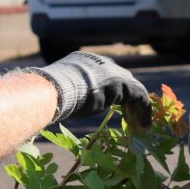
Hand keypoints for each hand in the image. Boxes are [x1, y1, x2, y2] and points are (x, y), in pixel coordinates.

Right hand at [26, 51, 151, 131]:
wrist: (51, 90)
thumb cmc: (47, 95)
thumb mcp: (57, 93)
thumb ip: (64, 95)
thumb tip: (56, 107)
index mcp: (82, 62)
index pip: (102, 74)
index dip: (109, 91)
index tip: (112, 106)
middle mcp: (98, 62)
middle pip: (119, 79)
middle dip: (125, 98)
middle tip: (128, 115)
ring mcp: (110, 70)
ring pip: (131, 88)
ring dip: (136, 108)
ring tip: (138, 125)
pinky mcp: (121, 82)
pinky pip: (139, 96)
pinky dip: (142, 112)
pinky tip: (141, 126)